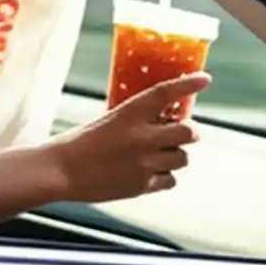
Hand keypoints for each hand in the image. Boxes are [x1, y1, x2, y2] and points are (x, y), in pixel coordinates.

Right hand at [46, 73, 211, 202]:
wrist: (61, 172)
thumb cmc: (81, 143)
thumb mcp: (110, 121)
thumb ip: (137, 121)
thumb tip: (163, 122)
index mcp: (129, 113)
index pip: (166, 93)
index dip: (188, 84)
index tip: (205, 79)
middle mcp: (142, 137)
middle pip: (188, 132)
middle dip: (189, 132)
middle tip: (182, 133)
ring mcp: (144, 163)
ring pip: (182, 158)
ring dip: (175, 155)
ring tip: (158, 156)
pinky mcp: (142, 185)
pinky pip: (170, 180)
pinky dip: (164, 177)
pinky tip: (149, 173)